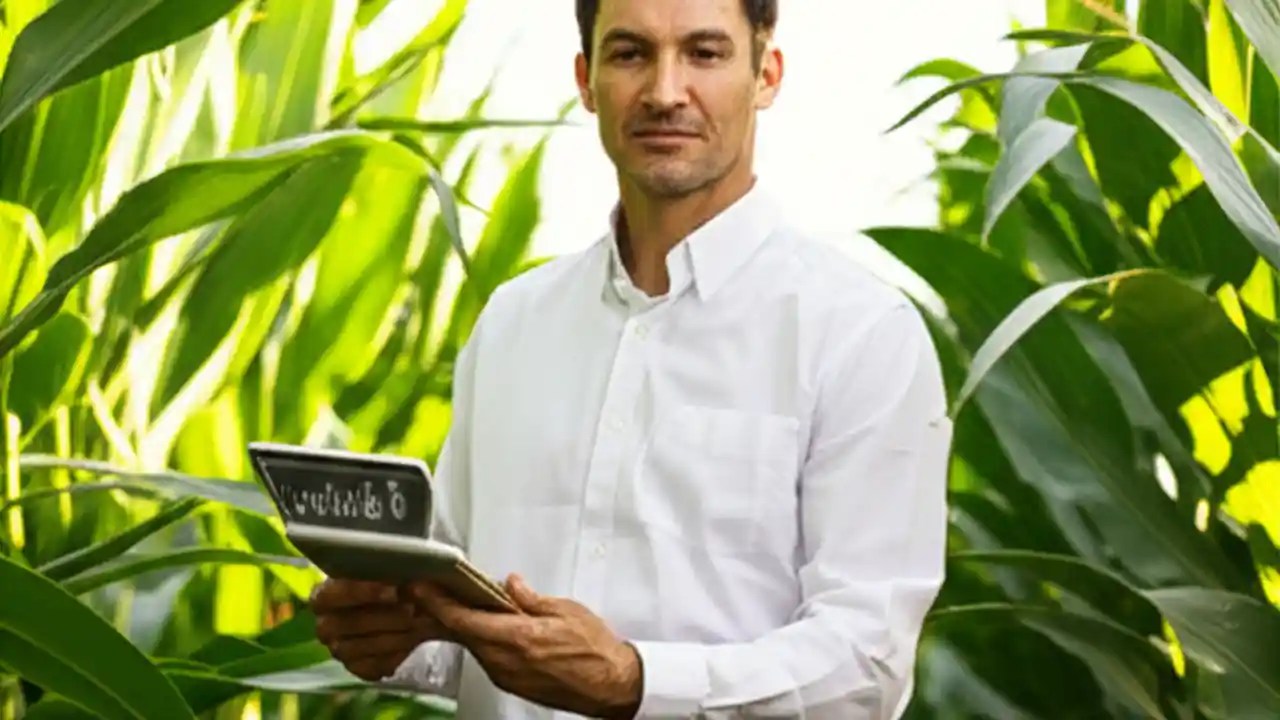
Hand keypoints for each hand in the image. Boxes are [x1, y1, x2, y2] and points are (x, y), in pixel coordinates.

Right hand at [311, 578, 449, 681]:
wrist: (412, 612)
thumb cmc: (396, 584)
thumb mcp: (396, 572)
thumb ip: (396, 574)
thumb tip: (410, 582)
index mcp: (324, 595)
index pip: (330, 596)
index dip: (360, 592)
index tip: (393, 589)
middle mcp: (325, 625)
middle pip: (349, 624)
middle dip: (385, 617)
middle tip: (412, 609)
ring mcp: (338, 649)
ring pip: (362, 648)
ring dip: (395, 636)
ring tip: (421, 623)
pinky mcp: (356, 667)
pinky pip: (372, 668)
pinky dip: (394, 656)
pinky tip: (412, 641)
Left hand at [412, 574, 642, 718]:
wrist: (611, 686)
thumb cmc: (595, 649)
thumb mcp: (566, 611)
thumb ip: (532, 598)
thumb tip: (510, 584)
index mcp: (518, 638)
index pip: (463, 620)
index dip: (436, 603)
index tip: (418, 589)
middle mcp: (505, 661)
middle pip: (462, 633)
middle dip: (444, 611)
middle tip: (429, 590)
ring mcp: (506, 675)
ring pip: (474, 645)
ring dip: (464, 625)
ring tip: (459, 602)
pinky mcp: (511, 684)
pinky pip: (487, 657)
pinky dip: (480, 639)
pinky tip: (485, 626)